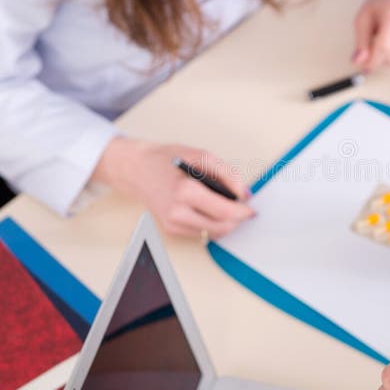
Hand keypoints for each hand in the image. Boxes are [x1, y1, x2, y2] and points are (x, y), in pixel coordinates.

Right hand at [92, 137, 253, 237]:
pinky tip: (206, 208)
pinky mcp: (171, 230)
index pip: (224, 212)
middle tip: (241, 207)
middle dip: (235, 219)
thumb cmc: (166, 160)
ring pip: (212, 233)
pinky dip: (209, 223)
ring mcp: (172, 224)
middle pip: (220, 227)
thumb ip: (227, 174)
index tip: (251, 209)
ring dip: (223, 222)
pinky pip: (200, 232)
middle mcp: (177, 212)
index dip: (243, 212)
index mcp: (185, 191)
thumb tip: (243, 193)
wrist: (137, 169)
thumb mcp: (201, 156)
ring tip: (223, 205)